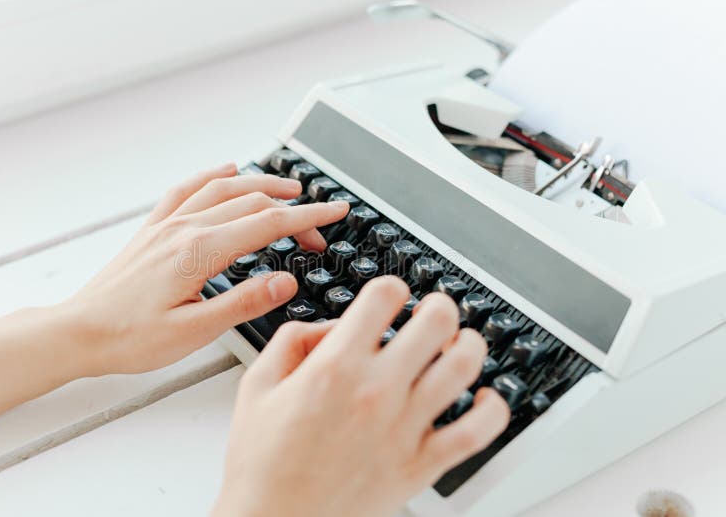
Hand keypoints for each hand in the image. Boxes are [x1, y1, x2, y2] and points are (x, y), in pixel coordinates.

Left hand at [0, 164, 348, 426]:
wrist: (79, 332)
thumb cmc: (131, 338)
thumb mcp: (194, 332)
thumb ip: (244, 303)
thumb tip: (286, 282)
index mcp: (199, 252)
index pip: (268, 224)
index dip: (308, 218)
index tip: (335, 212)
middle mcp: (185, 229)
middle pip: (252, 204)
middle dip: (293, 210)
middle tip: (319, 229)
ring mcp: (167, 224)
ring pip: (223, 188)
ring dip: (260, 183)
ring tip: (289, 188)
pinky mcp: (153, 229)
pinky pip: (186, 188)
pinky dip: (212, 175)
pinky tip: (226, 170)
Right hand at [213, 277, 509, 516]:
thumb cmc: (262, 464)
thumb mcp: (257, 385)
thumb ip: (292, 340)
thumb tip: (329, 327)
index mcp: (336, 366)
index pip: (385, 296)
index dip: (391, 287)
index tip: (391, 296)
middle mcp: (376, 390)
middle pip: (436, 320)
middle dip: (438, 307)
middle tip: (433, 314)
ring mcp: (404, 427)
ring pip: (463, 366)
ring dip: (468, 345)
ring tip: (459, 345)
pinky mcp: (420, 464)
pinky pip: (477, 432)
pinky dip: (492, 410)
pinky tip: (483, 399)